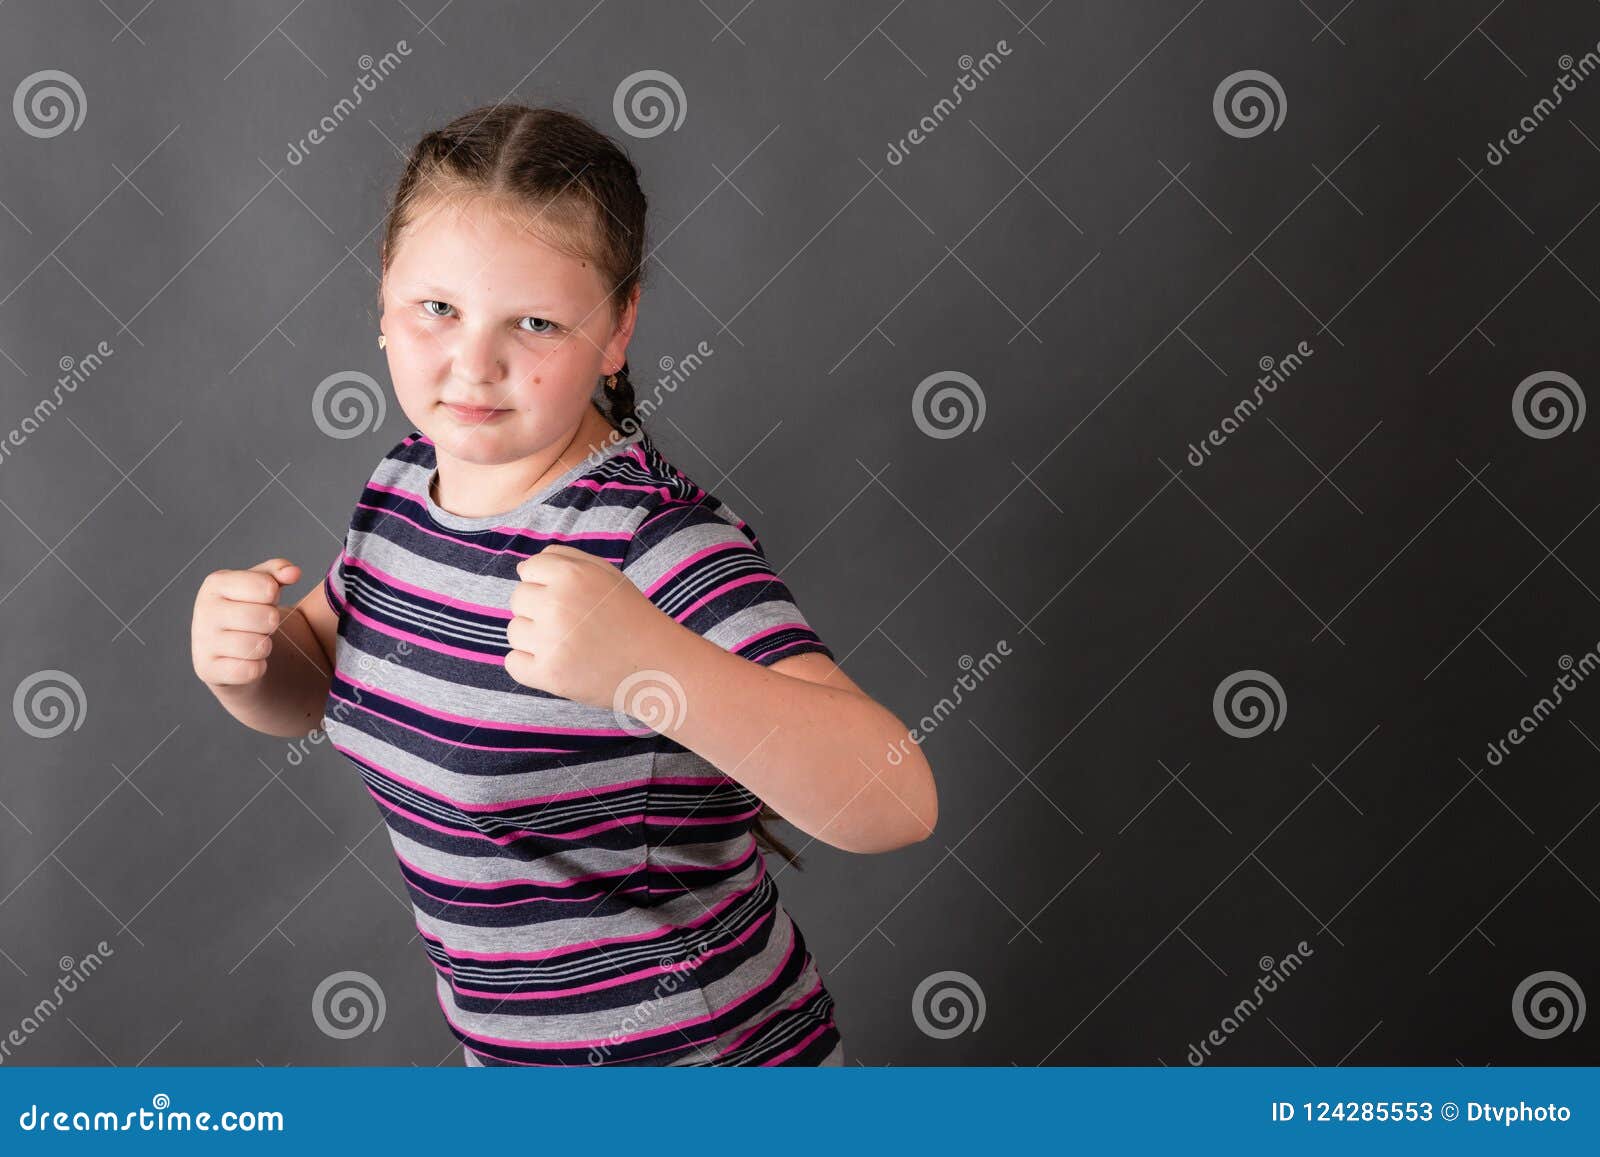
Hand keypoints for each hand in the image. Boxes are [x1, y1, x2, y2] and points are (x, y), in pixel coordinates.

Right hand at [191, 557, 300, 686]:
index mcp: (216, 583)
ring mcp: (202, 641)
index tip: (265, 598)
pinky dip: (257, 668)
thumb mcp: (261, 584)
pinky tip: (248, 661)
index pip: (266, 587)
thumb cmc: (247, 608)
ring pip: (257, 647)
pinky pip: (249, 671)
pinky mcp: (206, 669)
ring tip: (255, 641)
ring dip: (265, 646)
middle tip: (263, 624)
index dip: (274, 595)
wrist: (226, 649)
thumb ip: (279, 572)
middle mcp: (204, 610)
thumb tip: (293, 573)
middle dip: (272, 623)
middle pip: (266, 618)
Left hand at [504, 544, 679, 708]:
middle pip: (517, 599)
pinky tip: (559, 663)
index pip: (528, 569)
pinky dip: (530, 666)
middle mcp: (557, 604)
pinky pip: (513, 663)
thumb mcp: (607, 575)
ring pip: (514, 631)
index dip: (546, 584)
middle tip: (572, 624)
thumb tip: (523, 568)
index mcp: (572, 575)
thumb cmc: (631, 617)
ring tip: (569, 645)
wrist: (657, 666)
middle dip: (538, 610)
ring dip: (535, 639)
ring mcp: (551, 641)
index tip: (569, 599)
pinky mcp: (549, 674)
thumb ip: (566, 559)